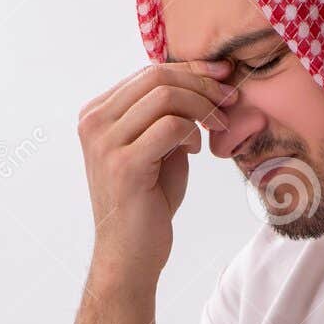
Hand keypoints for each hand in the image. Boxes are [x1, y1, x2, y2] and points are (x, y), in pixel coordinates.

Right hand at [76, 61, 237, 285]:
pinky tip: (195, 150)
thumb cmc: (147, 202)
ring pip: (165, 96)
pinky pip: (171, 126)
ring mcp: (104, 143)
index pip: (147, 72)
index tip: (224, 76)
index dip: (190, 68)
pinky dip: (192, 132)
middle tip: (230, 99)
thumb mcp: (156, 147)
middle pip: (156, 77)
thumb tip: (201, 77)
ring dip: (202, 106)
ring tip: (218, 125)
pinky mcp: (124, 164)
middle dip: (202, 82)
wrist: (130, 254)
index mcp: (96, 114)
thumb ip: (166, 114)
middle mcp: (93, 123)